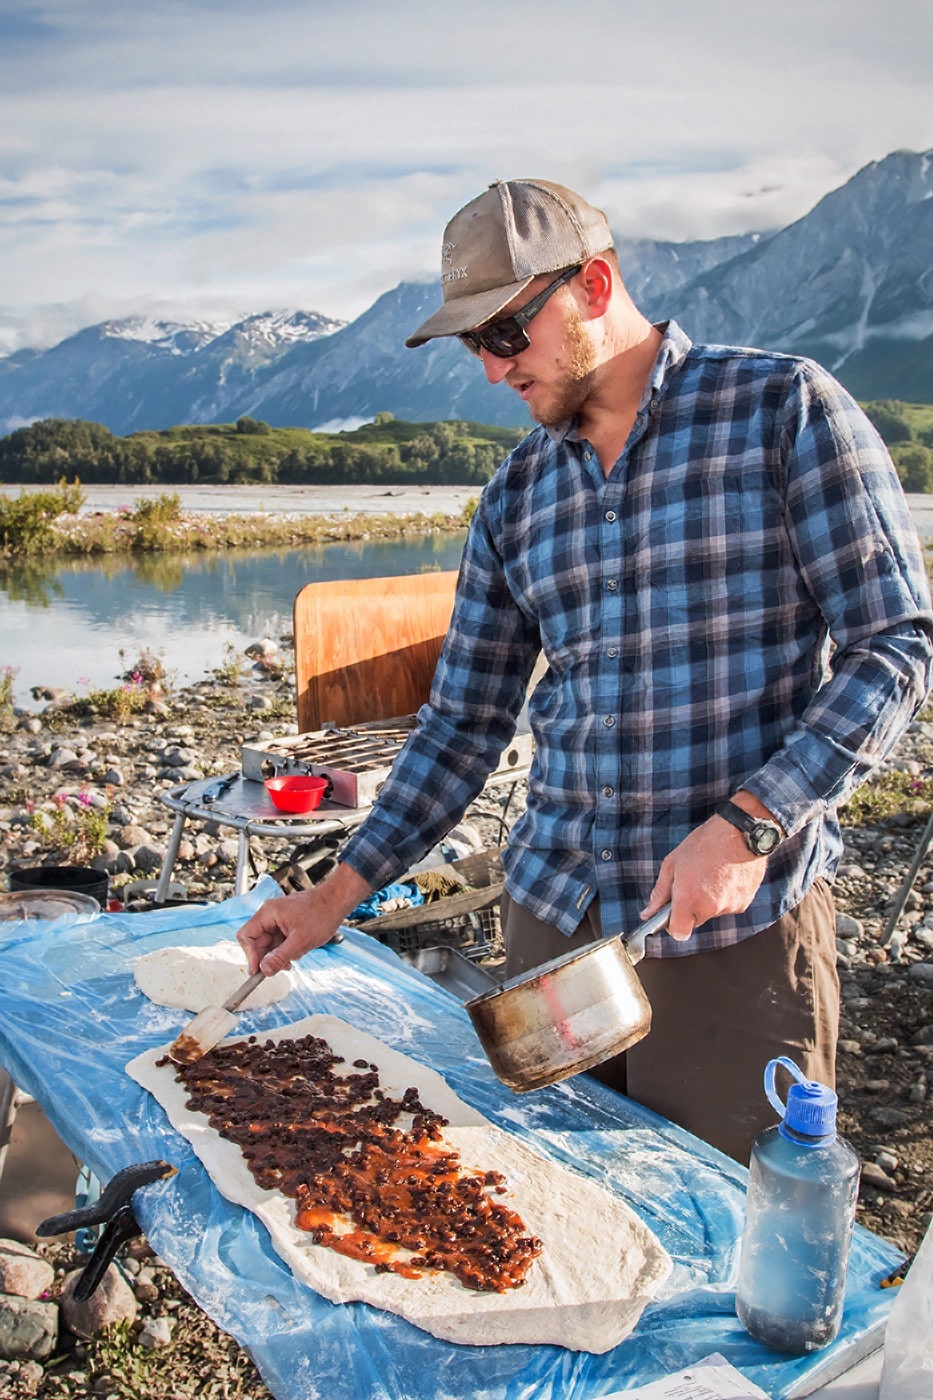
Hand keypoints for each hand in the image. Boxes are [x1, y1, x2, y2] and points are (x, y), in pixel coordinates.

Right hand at [237, 862, 370, 974]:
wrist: (338, 901)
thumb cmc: (321, 914)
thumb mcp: (300, 941)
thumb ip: (279, 957)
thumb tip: (263, 970)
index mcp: (267, 913)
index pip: (246, 936)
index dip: (250, 955)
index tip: (258, 970)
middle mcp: (269, 914)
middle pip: (257, 941)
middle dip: (268, 957)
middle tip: (280, 967)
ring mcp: (278, 918)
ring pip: (269, 943)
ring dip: (278, 954)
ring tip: (295, 956)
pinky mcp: (286, 923)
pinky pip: (279, 940)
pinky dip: (286, 949)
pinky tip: (299, 950)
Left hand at [640, 813, 769, 942]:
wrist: (740, 832)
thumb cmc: (704, 843)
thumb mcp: (673, 863)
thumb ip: (660, 893)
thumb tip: (648, 912)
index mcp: (689, 898)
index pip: (679, 932)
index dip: (674, 925)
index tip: (672, 914)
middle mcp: (710, 906)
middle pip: (695, 920)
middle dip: (691, 907)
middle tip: (693, 882)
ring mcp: (729, 906)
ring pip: (712, 912)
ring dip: (709, 900)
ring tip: (711, 875)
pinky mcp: (744, 903)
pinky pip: (728, 906)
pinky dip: (725, 896)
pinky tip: (724, 877)